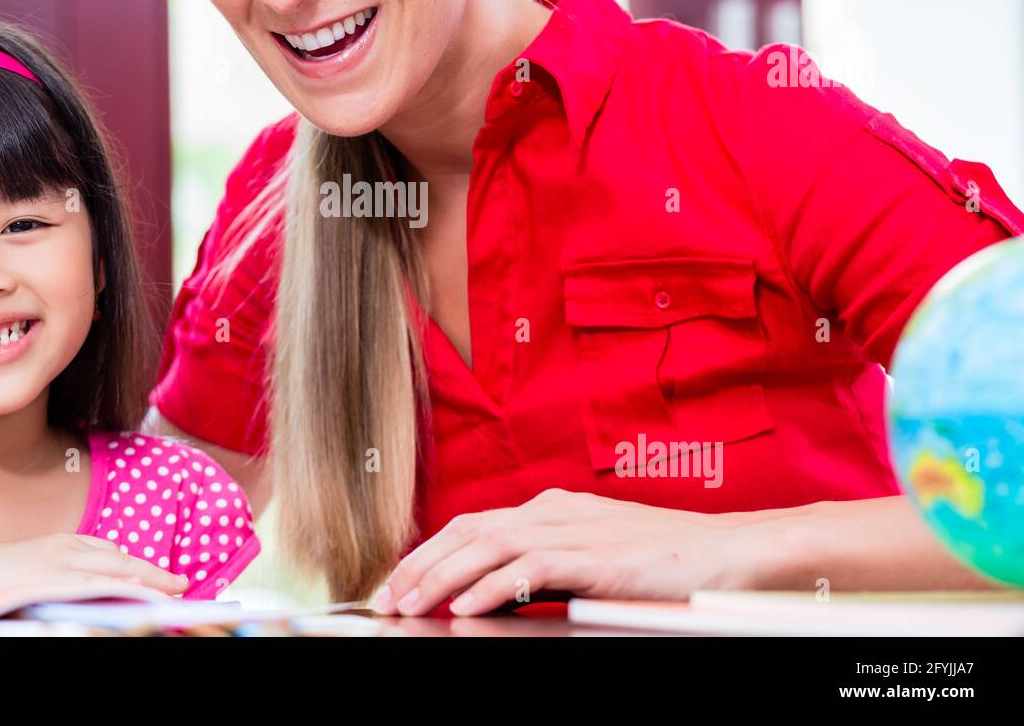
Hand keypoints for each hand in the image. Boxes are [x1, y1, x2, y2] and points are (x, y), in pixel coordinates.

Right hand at [0, 533, 190, 598]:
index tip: (167, 580)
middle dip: (154, 574)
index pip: (112, 553)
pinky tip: (135, 595)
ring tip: (172, 594)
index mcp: (64, 544)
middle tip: (183, 586)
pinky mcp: (48, 581)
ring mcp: (58, 566)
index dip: (141, 568)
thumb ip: (69, 564)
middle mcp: (66, 551)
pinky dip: (116, 588)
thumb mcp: (38, 561)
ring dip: (144, 582)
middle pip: (121, 560)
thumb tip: (105, 573)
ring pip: (112, 572)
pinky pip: (90, 586)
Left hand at [371, 488, 759, 615]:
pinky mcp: (596, 558)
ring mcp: (575, 530)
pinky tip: (465, 608)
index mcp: (551, 507)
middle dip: (421, 563)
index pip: (474, 524)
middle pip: (469, 529)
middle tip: (387, 596)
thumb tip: (493, 592)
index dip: (431, 550)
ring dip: (443, 576)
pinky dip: (491, 587)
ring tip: (411, 604)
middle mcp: (554, 511)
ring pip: (488, 545)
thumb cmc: (665, 561)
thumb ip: (544, 566)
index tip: (401, 580)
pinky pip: (529, 569)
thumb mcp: (592, 557)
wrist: (729, 552)